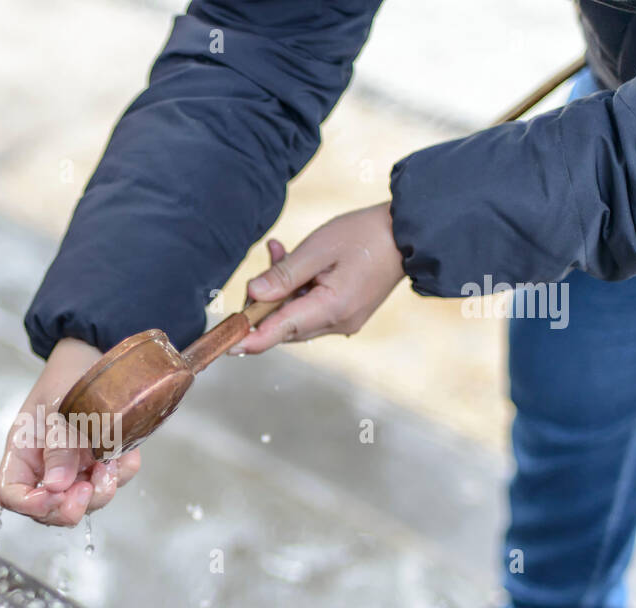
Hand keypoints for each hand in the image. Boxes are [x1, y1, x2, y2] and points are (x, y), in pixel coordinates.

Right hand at [0, 338, 142, 526]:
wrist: (93, 359)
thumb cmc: (65, 380)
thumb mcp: (57, 407)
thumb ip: (58, 446)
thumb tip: (57, 484)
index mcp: (23, 454)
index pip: (11, 494)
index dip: (28, 505)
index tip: (52, 496)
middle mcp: (47, 468)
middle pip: (49, 509)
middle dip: (70, 508)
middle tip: (87, 489)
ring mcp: (76, 470)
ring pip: (85, 503)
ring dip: (100, 493)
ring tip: (107, 466)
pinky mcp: (101, 466)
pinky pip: (114, 482)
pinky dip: (121, 473)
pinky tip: (121, 453)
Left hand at [235, 202, 404, 353]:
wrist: (409, 234)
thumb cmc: (366, 235)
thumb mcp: (319, 248)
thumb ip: (284, 274)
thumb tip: (252, 294)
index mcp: (331, 309)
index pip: (279, 332)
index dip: (249, 339)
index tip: (226, 345)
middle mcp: (336, 323)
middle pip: (282, 325)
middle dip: (263, 300)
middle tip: (266, 260)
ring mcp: (342, 321)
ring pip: (293, 316)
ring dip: (279, 290)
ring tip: (278, 250)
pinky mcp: (345, 313)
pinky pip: (308, 308)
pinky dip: (296, 290)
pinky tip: (291, 260)